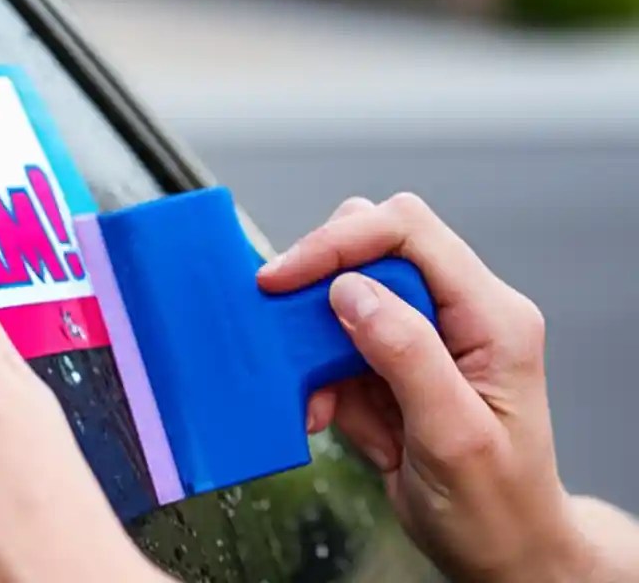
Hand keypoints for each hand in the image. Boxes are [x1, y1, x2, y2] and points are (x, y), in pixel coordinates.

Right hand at [259, 194, 592, 581]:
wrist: (500, 554)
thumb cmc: (496, 506)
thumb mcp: (454, 434)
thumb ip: (407, 355)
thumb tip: (352, 292)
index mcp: (491, 317)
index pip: (409, 232)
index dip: (341, 242)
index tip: (284, 276)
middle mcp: (459, 313)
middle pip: (373, 246)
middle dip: (319, 285)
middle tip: (282, 323)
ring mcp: (424, 336)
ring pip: (345, 296)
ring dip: (313, 344)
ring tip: (317, 399)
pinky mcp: (392, 363)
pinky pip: (335, 347)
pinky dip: (317, 380)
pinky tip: (327, 417)